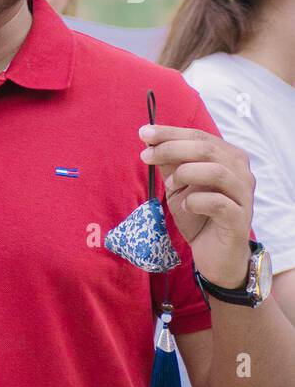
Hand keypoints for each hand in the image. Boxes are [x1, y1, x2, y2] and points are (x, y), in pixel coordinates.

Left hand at [141, 123, 255, 288]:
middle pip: (207, 149)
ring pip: (217, 171)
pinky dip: (196, 201)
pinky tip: (186, 206)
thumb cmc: (198, 214)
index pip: (200, 136)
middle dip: (171, 149)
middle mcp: (242, 173)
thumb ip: (170, 163)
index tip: (143, 133)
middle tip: (146, 156)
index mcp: (229, 158)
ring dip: (185, 173)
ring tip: (170, 185)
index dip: (170, 133)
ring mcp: (243, 196)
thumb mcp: (178, 185)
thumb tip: (151, 140)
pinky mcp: (239, 219)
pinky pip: (218, 203)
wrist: (214, 253)